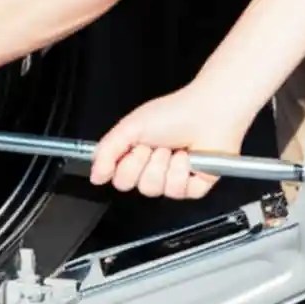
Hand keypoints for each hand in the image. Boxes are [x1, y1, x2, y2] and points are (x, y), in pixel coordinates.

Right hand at [90, 85, 253, 198]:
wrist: (209, 111)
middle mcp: (154, 169)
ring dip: (165, 165)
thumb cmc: (176, 112)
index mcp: (137, 156)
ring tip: (175, 149)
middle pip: (136, 186)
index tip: (135, 147)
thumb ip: (106, 151)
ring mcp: (173, 180)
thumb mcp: (130, 127)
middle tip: (156, 146)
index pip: (119, 179)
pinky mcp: (193, 187)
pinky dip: (182, 171)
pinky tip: (189, 157)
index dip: (126, 165)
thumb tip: (95, 175)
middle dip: (146, 163)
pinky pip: (178, 192)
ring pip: (156, 189)